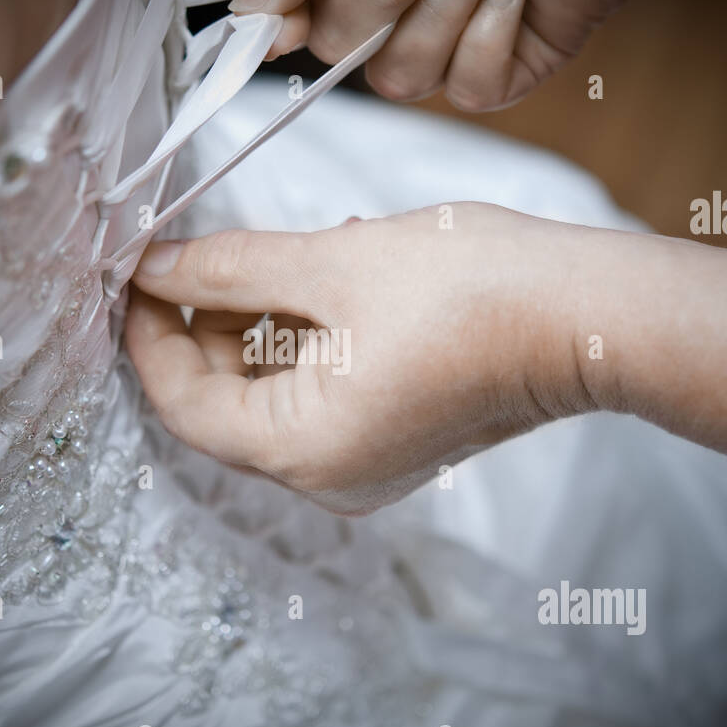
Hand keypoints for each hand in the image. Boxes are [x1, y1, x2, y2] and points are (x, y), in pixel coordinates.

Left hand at [123, 203, 598, 513]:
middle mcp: (328, 478)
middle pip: (226, 404)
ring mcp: (366, 466)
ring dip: (256, 324)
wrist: (590, 314)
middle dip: (203, 324)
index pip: (183, 403)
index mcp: (302, 451)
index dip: (148, 334)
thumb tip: (156, 266)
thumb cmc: (474, 290)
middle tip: (197, 249)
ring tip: (277, 252)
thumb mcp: (330, 262)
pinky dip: (303, 340)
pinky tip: (322, 276)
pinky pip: (320, 396)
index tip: (135, 272)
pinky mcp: (396, 441)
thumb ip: (230, 268)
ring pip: (274, 396)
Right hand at [230, 0, 682, 110]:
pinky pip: (470, 90)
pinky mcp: (508, 66)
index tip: (284, 26)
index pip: (293, 15)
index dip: (283, 26)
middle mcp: (396, 1)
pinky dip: (492, 34)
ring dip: (446, 5)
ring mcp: (452, 38)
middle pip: (342, 49)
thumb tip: (252, 11)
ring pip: (402, 79)